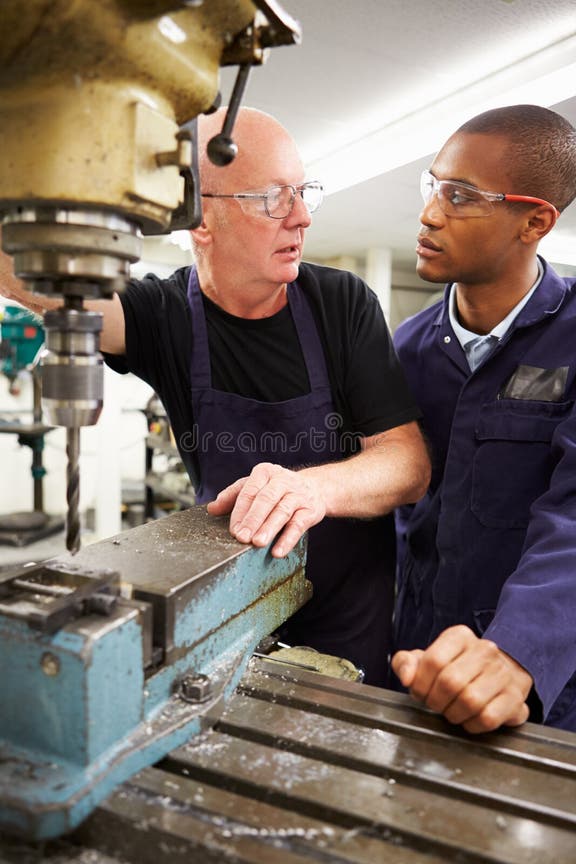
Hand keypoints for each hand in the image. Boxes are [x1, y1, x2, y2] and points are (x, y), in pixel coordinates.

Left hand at [207, 462, 325, 556]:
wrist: (315, 488)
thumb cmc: (278, 489)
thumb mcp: (256, 487)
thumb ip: (233, 496)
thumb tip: (211, 508)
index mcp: (265, 472)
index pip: (249, 492)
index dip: (240, 512)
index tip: (233, 530)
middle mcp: (282, 480)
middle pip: (265, 500)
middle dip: (253, 520)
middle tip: (242, 537)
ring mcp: (298, 495)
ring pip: (282, 511)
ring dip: (269, 528)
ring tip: (258, 543)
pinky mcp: (310, 510)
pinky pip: (298, 525)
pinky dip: (288, 539)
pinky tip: (278, 551)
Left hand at [391, 625, 532, 733]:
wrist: (502, 673)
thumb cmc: (458, 668)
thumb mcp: (427, 658)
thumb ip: (406, 663)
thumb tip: (406, 677)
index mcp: (459, 637)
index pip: (433, 661)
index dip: (421, 684)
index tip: (420, 693)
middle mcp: (484, 650)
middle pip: (450, 682)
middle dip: (436, 702)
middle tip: (435, 705)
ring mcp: (502, 673)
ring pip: (470, 701)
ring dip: (454, 714)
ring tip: (452, 712)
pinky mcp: (514, 698)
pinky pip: (488, 718)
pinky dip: (472, 725)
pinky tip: (469, 719)